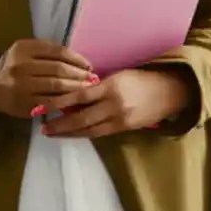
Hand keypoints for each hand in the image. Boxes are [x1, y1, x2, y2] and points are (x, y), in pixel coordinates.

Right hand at [0, 39, 96, 118]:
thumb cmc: (14, 66)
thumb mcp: (25, 50)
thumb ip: (47, 51)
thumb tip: (79, 61)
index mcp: (23, 48)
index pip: (57, 52)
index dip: (77, 59)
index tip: (89, 65)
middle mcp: (21, 66)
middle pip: (59, 69)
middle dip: (80, 75)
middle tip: (94, 79)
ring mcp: (22, 86)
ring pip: (57, 86)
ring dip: (77, 88)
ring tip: (89, 90)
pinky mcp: (25, 104)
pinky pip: (51, 102)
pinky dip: (65, 102)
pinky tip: (75, 102)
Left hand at [39, 67, 192, 138]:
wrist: (168, 91)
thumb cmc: (139, 79)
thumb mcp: (117, 76)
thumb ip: (96, 87)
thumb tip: (73, 96)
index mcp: (110, 86)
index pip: (78, 96)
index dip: (58, 103)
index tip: (42, 107)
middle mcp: (113, 105)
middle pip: (81, 118)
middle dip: (60, 124)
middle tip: (43, 127)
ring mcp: (120, 119)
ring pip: (89, 130)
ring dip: (69, 132)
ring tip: (53, 133)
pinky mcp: (125, 129)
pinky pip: (100, 133)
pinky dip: (84, 134)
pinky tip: (73, 134)